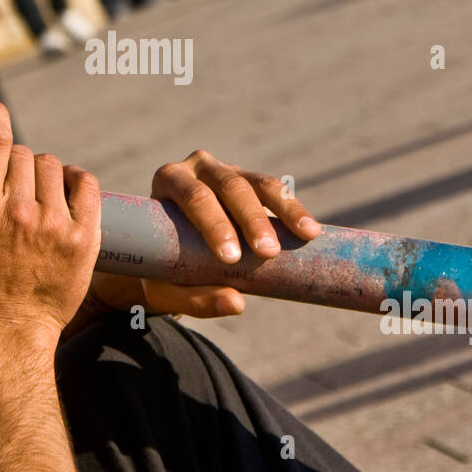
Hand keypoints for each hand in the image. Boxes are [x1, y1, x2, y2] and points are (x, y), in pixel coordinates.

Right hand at [0, 97, 101, 345]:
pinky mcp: (84, 236)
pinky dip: (72, 178)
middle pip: (20, 152)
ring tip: (27, 195)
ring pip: (50, 165)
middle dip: (7, 157)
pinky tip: (58, 192)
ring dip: (36, 171)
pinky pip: (85, 182)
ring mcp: (56, 224)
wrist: (10, 331)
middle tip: (2, 178)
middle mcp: (21, 212)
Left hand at [81, 150, 321, 324]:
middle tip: (268, 253)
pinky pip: (274, 190)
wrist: (168, 252)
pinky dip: (293, 208)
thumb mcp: (166, 290)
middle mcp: (197, 168)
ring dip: (283, 209)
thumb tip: (236, 304)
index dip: (215, 224)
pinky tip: (310, 229)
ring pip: (258, 183)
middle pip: (229, 187)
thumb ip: (194, 298)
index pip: (193, 197)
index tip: (231, 257)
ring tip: (306, 234)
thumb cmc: (161, 269)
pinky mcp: (249, 182)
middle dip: (251, 220)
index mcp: (169, 181)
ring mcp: (226, 170)